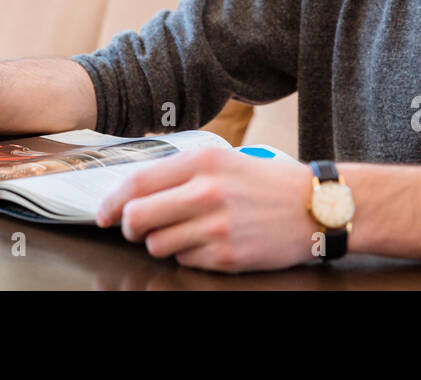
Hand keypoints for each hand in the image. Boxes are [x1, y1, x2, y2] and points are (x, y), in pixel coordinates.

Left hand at [94, 147, 320, 271]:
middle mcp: (207, 191)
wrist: (316, 207)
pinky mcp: (227, 255)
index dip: (113, 201)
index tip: (103, 213)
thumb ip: (183, 171)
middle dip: (130, 227)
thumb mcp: (225, 160)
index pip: (138, 182)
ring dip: (161, 242)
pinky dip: (188, 255)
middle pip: (138, 218)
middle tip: (137, 228)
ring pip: (158, 245)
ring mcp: (216, 226)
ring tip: (183, 232)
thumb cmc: (269, 182)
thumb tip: (137, 191)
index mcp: (203, 161)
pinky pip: (184, 260)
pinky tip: (208, 242)